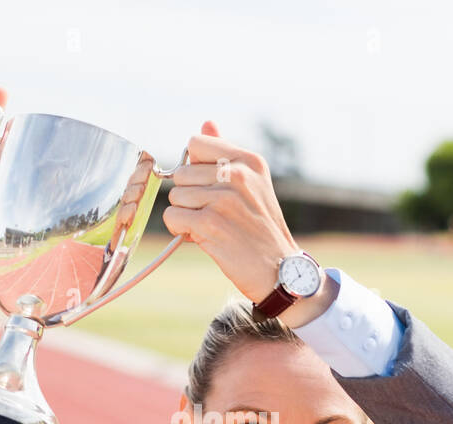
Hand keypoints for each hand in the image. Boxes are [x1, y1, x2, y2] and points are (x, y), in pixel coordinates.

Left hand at [162, 121, 302, 303]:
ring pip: (175, 197)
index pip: (195, 144)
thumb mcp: (253, 182)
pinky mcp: (209, 223)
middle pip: (181, 173)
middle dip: (190, 195)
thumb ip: (225, 153)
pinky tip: (204, 238)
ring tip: (212, 226)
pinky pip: (172, 217)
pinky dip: (181, 231)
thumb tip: (206, 123)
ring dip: (186, 215)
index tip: (210, 187)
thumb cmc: (261, 228)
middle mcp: (237, 174)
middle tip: (214, 213)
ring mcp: (223, 198)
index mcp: (248, 160)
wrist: (280, 270)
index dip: (195, 168)